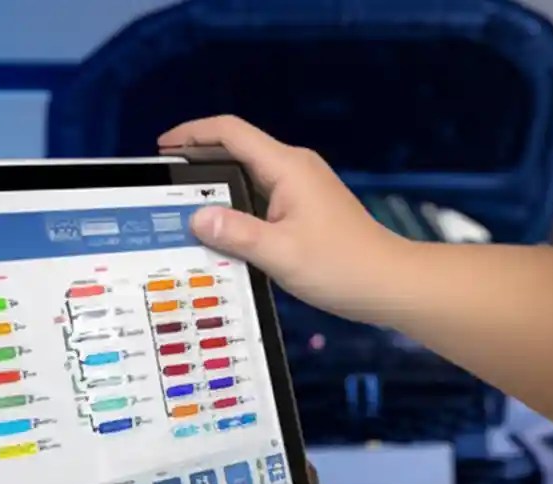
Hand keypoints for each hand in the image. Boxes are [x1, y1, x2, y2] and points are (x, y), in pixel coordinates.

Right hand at [159, 115, 413, 324]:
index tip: (163, 147)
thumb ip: (236, 234)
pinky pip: (261, 197)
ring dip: (218, 188)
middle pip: (236, 150)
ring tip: (186, 209)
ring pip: (248, 176)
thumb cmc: (343, 267)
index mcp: (288, 167)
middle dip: (199, 162)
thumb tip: (198, 217)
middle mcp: (295, 168)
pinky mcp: (305, 207)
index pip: (230, 132)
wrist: (389, 282)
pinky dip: (237, 207)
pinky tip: (223, 231)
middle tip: (167, 184)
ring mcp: (302, 187)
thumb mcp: (281, 254)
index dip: (192, 134)